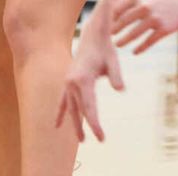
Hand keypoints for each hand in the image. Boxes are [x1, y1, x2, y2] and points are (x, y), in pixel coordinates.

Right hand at [58, 13, 124, 141]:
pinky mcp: (67, 82)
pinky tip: (57, 125)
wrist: (93, 36)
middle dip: (87, 127)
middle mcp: (72, 82)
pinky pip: (63, 101)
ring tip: (82, 140)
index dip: (95, 124)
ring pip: (70, 108)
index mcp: (83, 79)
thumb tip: (121, 89)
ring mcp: (68, 82)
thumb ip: (116, 75)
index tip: (101, 137)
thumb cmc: (105, 49)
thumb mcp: (113, 60)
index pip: (89, 107)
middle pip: (79, 110)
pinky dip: (61, 113)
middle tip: (100, 141)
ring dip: (75, 123)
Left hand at [112, 0, 177, 54]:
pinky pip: (148, 41)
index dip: (114, 17)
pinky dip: (140, 48)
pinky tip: (135, 52)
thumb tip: (125, 7)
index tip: (113, 22)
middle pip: (123, 22)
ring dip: (124, 40)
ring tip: (118, 45)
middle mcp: (144, 6)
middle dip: (116, 30)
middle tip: (112, 35)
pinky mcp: (164, 29)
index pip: (119, 8)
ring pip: (134, 33)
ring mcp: (154, 18)